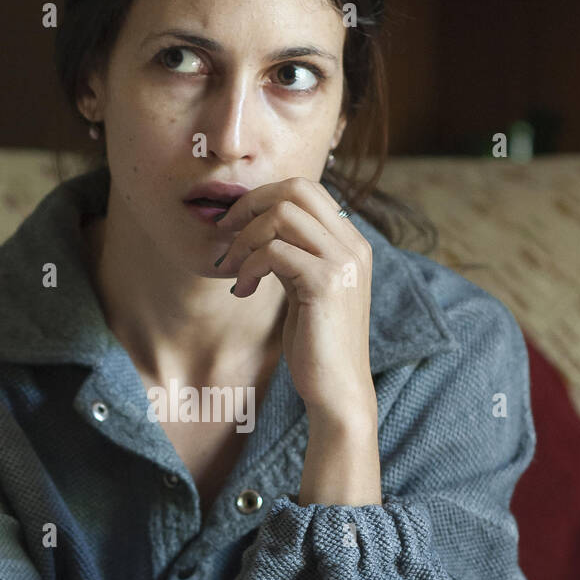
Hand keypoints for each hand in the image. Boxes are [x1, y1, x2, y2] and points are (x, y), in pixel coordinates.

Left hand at [214, 177, 374, 418]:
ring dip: (245, 239)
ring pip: (282, 215)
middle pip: (296, 189)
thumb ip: (293, 256)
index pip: (307, 190)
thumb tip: (259, 229)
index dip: (264, 197)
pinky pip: (274, 251)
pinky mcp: (326, 283)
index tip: (236, 224)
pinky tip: (242, 291)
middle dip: (251, 205)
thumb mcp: (305, 289)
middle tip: (226, 234)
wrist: (337, 390)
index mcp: (352, 243)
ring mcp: (343, 262)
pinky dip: (249, 266)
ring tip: (233, 271)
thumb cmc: (316, 345)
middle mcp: (353, 246)